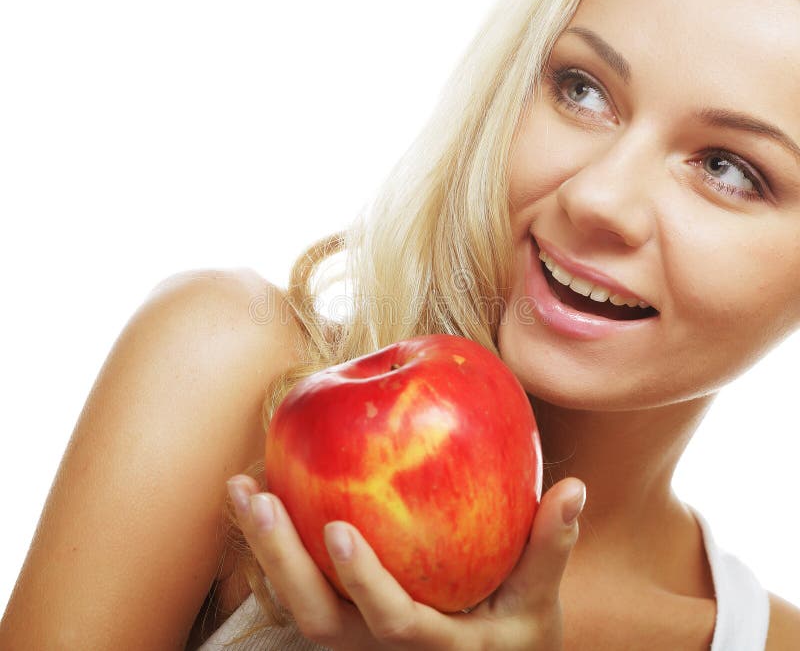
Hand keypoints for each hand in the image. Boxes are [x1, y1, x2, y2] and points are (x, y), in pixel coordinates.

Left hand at [226, 475, 585, 650]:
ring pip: (296, 607)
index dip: (365, 582)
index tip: (339, 530)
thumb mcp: (541, 603)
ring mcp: (357, 644)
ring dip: (263, 550)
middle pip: (318, 618)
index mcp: (438, 650)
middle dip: (282, 559)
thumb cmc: (517, 639)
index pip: (394, 622)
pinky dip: (272, 553)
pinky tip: (259, 499)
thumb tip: (575, 488)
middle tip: (256, 497)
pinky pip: (297, 594)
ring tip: (242, 487)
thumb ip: (551, 547)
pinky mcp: (343, 626)